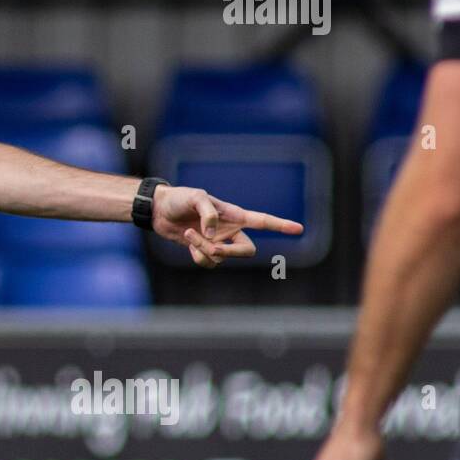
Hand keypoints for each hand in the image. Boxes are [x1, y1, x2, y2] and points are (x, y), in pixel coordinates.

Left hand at [150, 185, 303, 268]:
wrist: (159, 210)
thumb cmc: (180, 198)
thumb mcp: (195, 197)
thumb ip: (208, 214)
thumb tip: (215, 236)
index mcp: (235, 215)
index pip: (263, 221)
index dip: (281, 225)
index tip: (299, 228)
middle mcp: (231, 231)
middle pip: (248, 251)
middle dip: (230, 252)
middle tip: (212, 247)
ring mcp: (219, 242)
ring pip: (222, 258)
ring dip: (204, 249)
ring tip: (188, 234)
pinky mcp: (204, 251)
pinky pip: (208, 263)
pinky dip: (197, 255)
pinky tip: (188, 244)